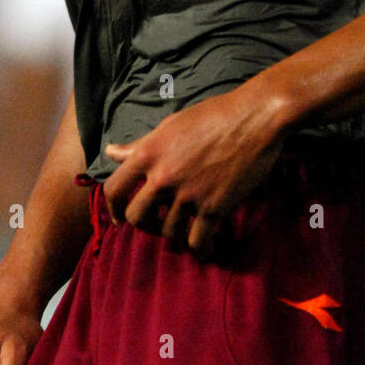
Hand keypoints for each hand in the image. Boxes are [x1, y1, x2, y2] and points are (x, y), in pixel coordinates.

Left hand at [103, 82, 284, 257]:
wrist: (253, 118)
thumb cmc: (211, 115)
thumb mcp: (169, 126)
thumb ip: (139, 146)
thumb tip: (110, 152)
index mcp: (147, 154)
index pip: (113, 190)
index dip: (113, 208)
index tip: (119, 218)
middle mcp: (163, 177)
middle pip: (137, 218)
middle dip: (145, 224)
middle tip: (157, 223)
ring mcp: (188, 194)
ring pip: (168, 232)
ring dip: (175, 235)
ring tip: (185, 229)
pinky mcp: (214, 208)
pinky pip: (197, 242)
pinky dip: (200, 248)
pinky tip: (205, 246)